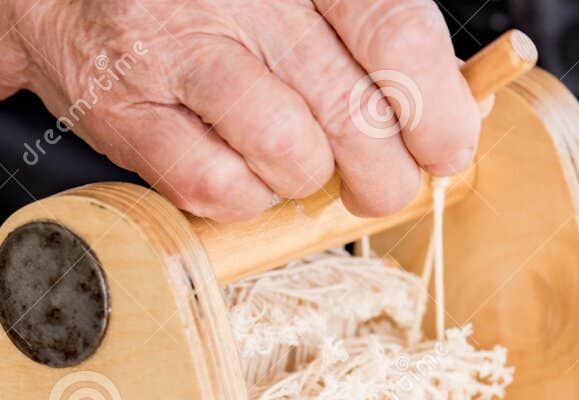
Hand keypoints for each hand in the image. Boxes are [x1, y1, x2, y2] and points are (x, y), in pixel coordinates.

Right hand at [0, 0, 479, 219]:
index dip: (436, 104)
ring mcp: (178, 54)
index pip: (393, 28)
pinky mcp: (129, 114)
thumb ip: (360, 28)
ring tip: (298, 170)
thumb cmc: (199, 2)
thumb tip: (443, 110)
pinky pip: (217, 187)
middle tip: (382, 187)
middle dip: (383, 172)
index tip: (450, 149)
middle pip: (351, 108)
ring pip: (289, 155)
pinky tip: (242, 180)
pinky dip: (244, 200)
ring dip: (307, 183)